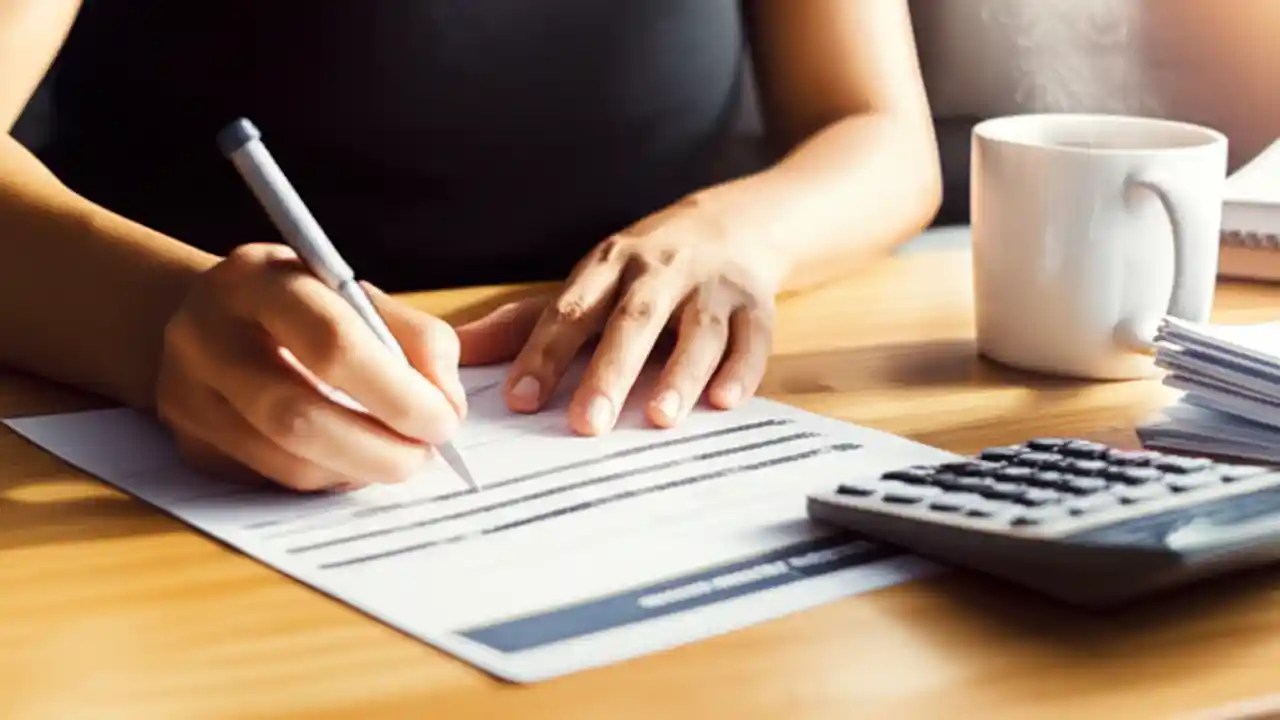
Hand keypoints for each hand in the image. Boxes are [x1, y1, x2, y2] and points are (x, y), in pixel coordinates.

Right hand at [156, 244, 465, 491]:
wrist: (211, 318)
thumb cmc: (302, 306)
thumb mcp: (356, 294)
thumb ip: (415, 339)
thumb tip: (447, 407)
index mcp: (258, 280)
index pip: (333, 343)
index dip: (399, 393)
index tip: (444, 419)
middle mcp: (207, 336)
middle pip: (298, 416)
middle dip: (380, 449)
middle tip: (425, 454)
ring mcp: (187, 394)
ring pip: (286, 462)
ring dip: (358, 469)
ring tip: (395, 454)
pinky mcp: (191, 443)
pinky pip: (273, 481)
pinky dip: (328, 477)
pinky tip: (349, 458)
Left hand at [457, 191, 781, 434]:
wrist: (737, 224)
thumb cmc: (646, 268)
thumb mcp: (588, 282)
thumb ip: (526, 322)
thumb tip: (459, 351)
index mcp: (609, 266)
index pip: (571, 310)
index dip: (543, 354)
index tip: (520, 400)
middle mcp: (660, 271)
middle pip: (633, 320)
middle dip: (610, 371)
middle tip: (586, 424)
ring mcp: (713, 287)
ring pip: (697, 330)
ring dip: (679, 373)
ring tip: (658, 418)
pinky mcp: (758, 305)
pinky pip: (752, 338)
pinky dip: (741, 370)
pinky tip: (723, 402)